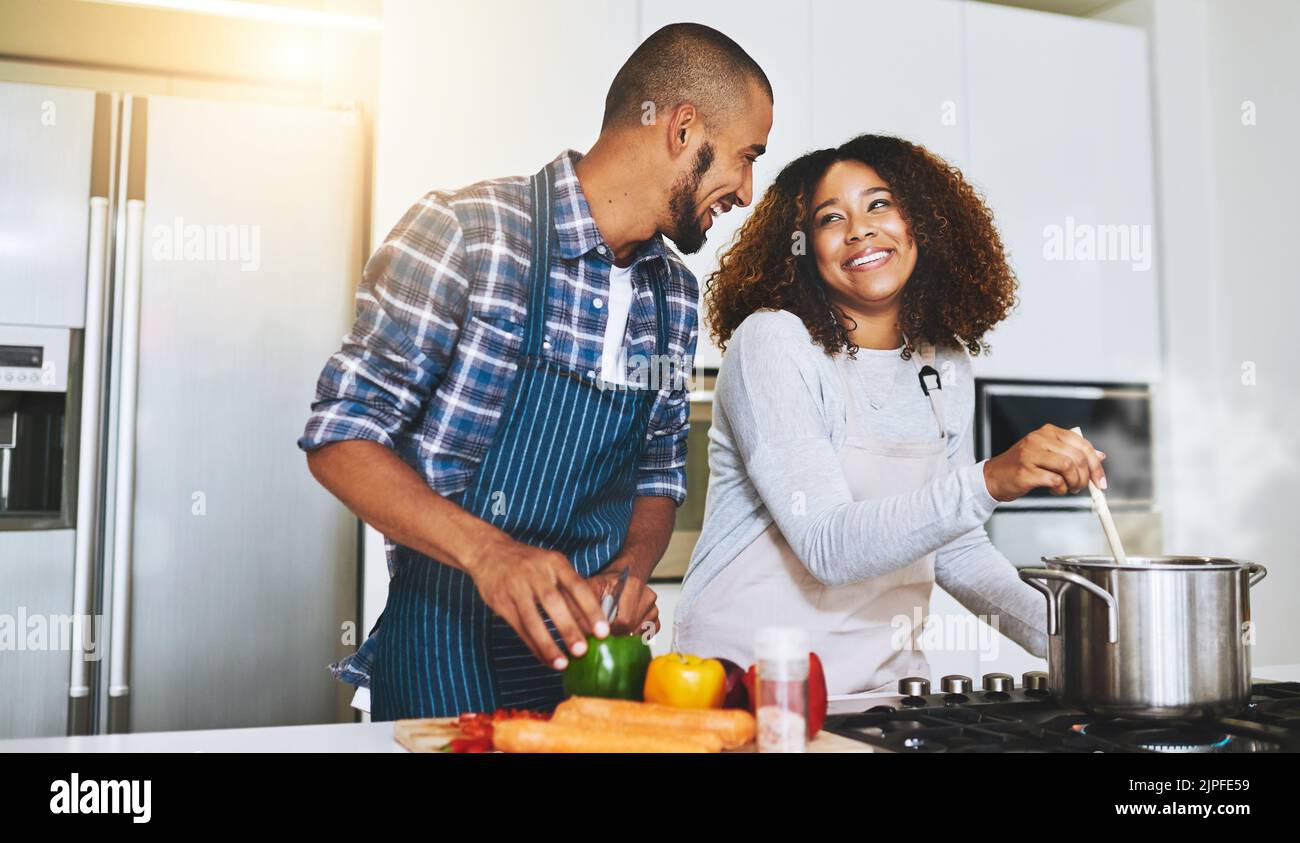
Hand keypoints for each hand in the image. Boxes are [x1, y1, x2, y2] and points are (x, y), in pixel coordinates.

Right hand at [462, 535, 608, 669]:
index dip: (591, 610)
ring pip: (533, 619)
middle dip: (568, 628)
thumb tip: (591, 625)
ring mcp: (516, 587)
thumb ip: (570, 591)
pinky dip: (534, 646)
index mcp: (555, 563)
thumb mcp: (552, 567)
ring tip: (562, 664)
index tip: (603, 632)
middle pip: (553, 603)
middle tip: (582, 651)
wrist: (489, 551)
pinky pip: (519, 628)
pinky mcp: (501, 602)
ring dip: (548, 644)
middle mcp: (535, 573)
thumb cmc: (529, 564)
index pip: (577, 586)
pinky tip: (546, 659)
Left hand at [587, 564, 658, 638]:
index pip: (623, 620)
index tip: (599, 630)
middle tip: (604, 631)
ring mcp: (653, 607)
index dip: (609, 629)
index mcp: (633, 585)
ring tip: (613, 627)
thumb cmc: (603, 587)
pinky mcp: (656, 618)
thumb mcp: (589, 589)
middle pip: (631, 628)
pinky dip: (636, 636)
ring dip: (625, 635)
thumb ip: (585, 604)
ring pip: (639, 633)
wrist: (616, 583)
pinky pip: (648, 634)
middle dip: (615, 633)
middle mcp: (647, 595)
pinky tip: (625, 630)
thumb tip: (583, 628)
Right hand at [983, 424, 1106, 501]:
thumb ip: (1072, 453)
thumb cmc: (1021, 466)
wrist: (994, 477)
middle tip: (1082, 487)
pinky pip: (1054, 480)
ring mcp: (1030, 454)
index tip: (1100, 480)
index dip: (1096, 465)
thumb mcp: (1048, 454)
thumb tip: (1100, 455)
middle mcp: (1039, 439)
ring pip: (1068, 467)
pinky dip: (1061, 489)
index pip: (1082, 444)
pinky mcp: (1025, 471)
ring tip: (1069, 488)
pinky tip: (1055, 490)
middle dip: (1085, 477)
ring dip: (1074, 483)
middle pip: (1077, 457)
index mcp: (1048, 432)